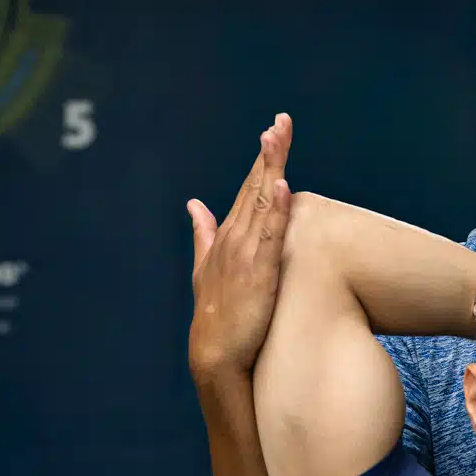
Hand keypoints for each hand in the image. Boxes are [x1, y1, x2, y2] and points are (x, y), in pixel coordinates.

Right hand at [187, 113, 293, 378]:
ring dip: (270, 169)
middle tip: (282, 120)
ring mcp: (244, 253)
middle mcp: (234, 238)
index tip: (276, 129)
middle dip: (269, 152)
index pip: (248, 188)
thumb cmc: (217, 315)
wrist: (215, 355)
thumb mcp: (207, 268)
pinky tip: (282, 186)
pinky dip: (274, 209)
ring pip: (261, 202)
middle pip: (255, 186)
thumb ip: (203, 233)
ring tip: (278, 138)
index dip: (263, 158)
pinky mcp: (257, 273)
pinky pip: (268, 235)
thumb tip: (193, 204)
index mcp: (228, 235)